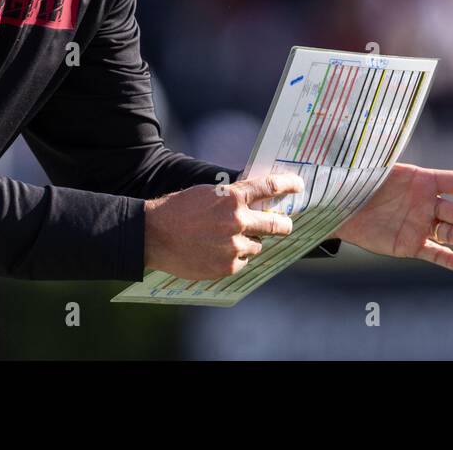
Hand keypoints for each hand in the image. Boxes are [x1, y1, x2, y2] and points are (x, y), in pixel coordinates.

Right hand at [144, 174, 301, 279]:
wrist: (154, 235)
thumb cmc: (177, 210)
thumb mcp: (206, 193)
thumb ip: (231, 197)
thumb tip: (254, 199)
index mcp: (232, 198)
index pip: (269, 188)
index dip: (288, 185)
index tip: (298, 186)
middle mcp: (237, 222)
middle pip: (276, 224)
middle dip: (284, 225)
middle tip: (286, 225)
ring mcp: (233, 247)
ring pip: (257, 245)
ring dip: (251, 242)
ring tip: (230, 240)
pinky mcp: (227, 267)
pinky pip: (242, 262)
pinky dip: (235, 257)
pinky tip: (218, 252)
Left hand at [330, 163, 452, 269]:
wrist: (340, 208)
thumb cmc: (359, 181)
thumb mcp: (375, 166)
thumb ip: (391, 157)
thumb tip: (393, 128)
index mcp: (424, 180)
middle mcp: (427, 203)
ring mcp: (420, 225)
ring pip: (449, 232)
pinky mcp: (410, 245)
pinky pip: (434, 252)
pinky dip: (449, 259)